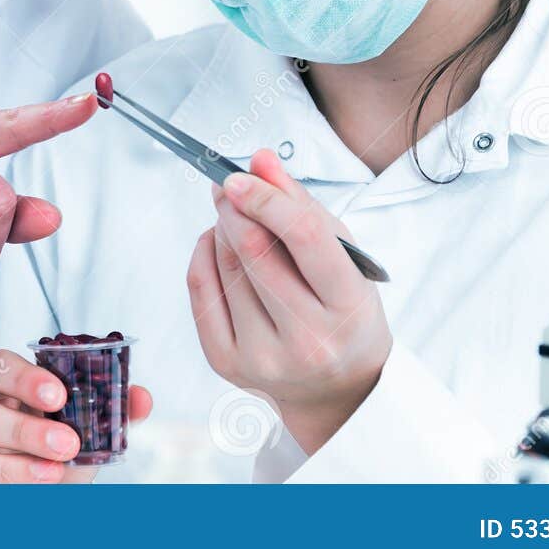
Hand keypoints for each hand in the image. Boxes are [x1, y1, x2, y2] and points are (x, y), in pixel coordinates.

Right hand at [0, 350, 152, 482]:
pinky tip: (30, 486)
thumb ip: (109, 414)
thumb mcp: (79, 433)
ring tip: (53, 472)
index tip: (60, 395)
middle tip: (67, 443)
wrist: (23, 493)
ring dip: (10, 458)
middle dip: (23, 426)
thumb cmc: (44, 451)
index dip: (25, 377)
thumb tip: (142, 398)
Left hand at [187, 148, 391, 455]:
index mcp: (347, 307)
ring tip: (234, 217)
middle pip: (255, 250)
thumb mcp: (344, 256)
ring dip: (221, 228)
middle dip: (235, 207)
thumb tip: (260, 160)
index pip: (303, 238)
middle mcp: (307, 339)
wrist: (336, 388)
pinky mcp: (228, 363)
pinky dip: (203, 254)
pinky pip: (201, 291)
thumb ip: (302, 204)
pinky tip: (216, 243)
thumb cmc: (343, 312)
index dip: (266, 198)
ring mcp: (264, 357)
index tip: (240, 176)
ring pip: (225, 266)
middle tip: (229, 185)